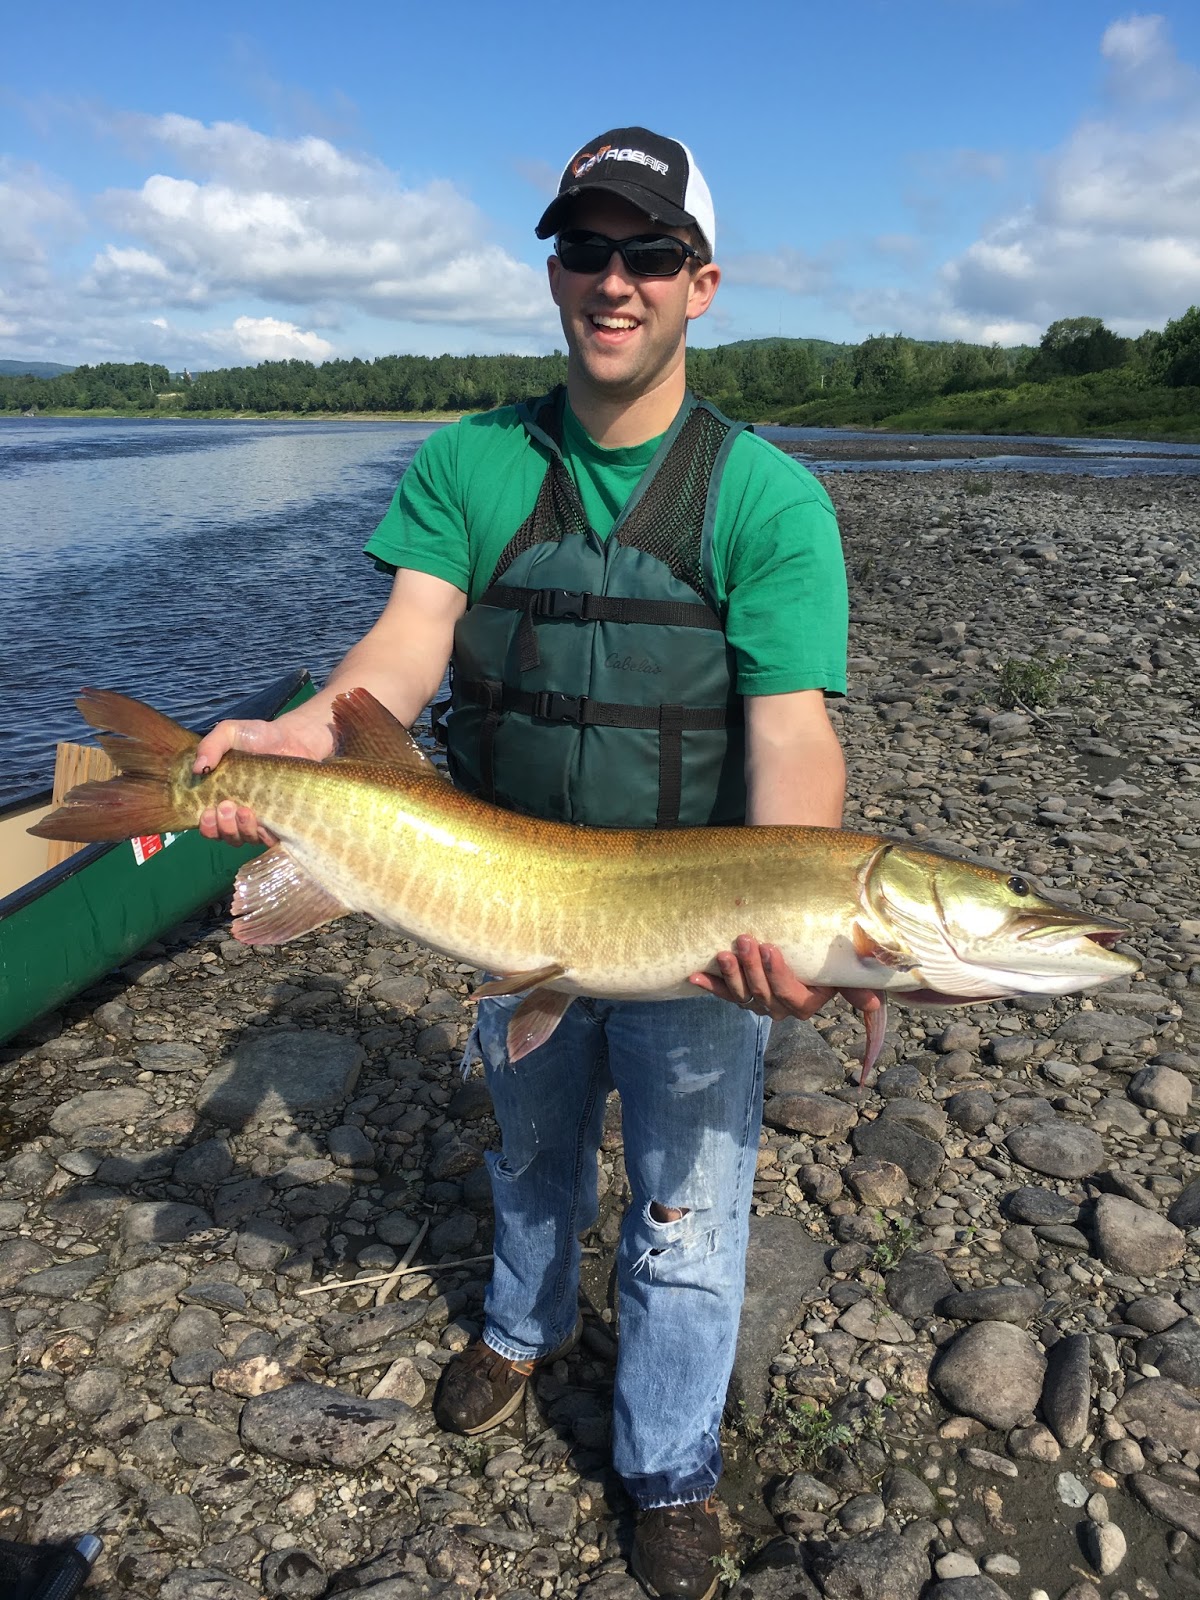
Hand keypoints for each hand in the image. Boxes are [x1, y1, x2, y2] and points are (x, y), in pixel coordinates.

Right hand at [193, 712, 331, 846]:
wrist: (296, 738)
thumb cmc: (260, 737)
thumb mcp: (230, 733)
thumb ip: (211, 745)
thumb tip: (197, 768)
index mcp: (222, 798)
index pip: (209, 824)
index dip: (206, 826)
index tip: (207, 812)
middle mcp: (239, 814)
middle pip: (226, 835)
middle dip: (223, 827)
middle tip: (227, 807)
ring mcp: (262, 819)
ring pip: (247, 838)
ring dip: (242, 829)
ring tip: (245, 810)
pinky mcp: (282, 821)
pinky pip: (271, 839)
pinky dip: (264, 835)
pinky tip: (263, 822)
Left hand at [689, 935, 881, 1025]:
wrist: (806, 962)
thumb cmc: (828, 963)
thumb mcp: (843, 973)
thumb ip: (855, 986)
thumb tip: (873, 1001)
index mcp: (806, 1004)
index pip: (791, 995)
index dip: (779, 975)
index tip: (771, 948)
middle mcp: (781, 1009)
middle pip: (763, 994)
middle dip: (753, 968)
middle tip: (746, 940)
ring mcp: (759, 1004)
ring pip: (743, 995)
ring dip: (732, 974)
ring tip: (724, 952)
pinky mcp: (741, 995)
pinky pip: (725, 993)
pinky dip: (710, 985)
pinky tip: (694, 975)